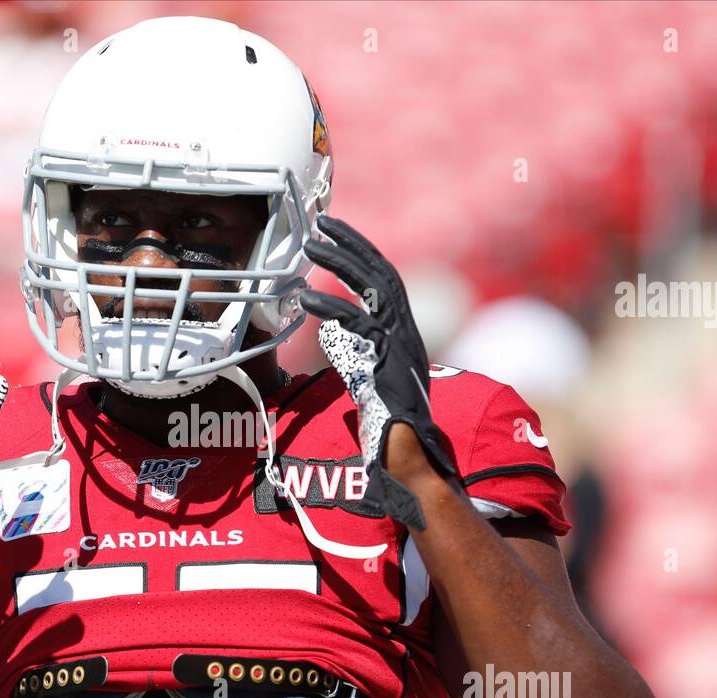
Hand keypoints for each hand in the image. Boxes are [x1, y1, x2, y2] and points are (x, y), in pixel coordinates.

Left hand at [302, 215, 455, 529]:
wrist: (409, 456)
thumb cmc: (388, 425)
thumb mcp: (369, 379)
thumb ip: (353, 354)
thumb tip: (331, 342)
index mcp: (403, 332)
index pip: (384, 278)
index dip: (361, 251)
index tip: (334, 232)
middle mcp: (407, 331)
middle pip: (382, 272)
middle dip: (351, 244)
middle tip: (319, 223)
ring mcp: (402, 344)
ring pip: (375, 290)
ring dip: (341, 264)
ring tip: (309, 246)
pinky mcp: (390, 361)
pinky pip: (361, 327)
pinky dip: (333, 310)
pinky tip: (306, 300)